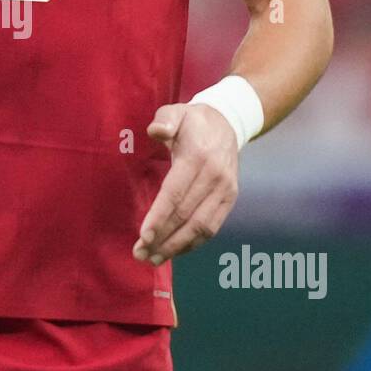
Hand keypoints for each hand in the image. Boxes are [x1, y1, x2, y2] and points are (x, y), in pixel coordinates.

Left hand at [133, 102, 238, 263]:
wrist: (229, 123)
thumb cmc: (192, 121)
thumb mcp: (176, 111)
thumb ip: (165, 119)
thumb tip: (156, 131)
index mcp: (198, 157)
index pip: (176, 193)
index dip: (160, 216)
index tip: (143, 236)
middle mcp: (216, 177)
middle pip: (187, 215)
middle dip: (163, 238)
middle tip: (140, 254)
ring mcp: (226, 190)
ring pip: (201, 226)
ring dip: (177, 246)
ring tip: (153, 259)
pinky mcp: (230, 199)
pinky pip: (212, 227)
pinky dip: (193, 243)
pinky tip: (174, 251)